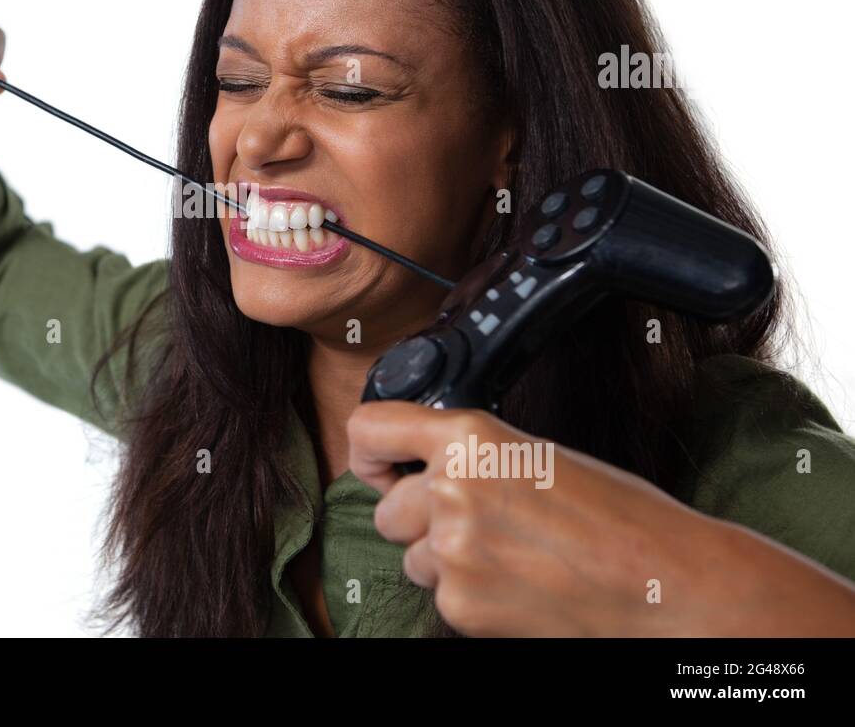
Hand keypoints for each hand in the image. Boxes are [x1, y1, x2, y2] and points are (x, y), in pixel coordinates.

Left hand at [346, 400, 736, 635]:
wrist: (664, 583)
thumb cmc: (619, 517)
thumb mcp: (534, 453)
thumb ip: (469, 454)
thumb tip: (421, 467)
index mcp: (469, 438)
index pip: (370, 428)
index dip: (369, 450)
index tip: (376, 463)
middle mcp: (450, 489)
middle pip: (388, 508)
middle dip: (418, 518)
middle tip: (477, 524)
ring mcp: (450, 551)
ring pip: (413, 557)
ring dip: (447, 559)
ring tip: (514, 555)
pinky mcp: (460, 604)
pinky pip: (442, 596)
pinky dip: (472, 593)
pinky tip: (521, 584)